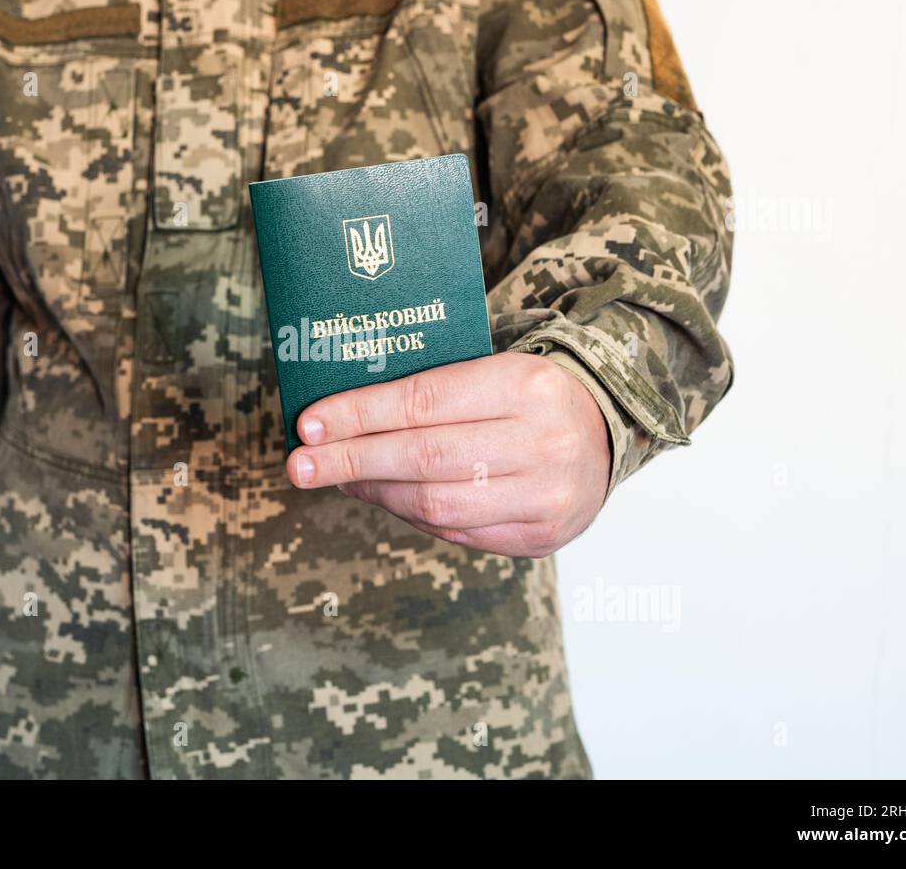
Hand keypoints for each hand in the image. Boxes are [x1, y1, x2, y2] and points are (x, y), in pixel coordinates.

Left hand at [286, 352, 610, 556]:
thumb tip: (342, 418)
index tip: (310, 424)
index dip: (360, 414)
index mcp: (524, 385)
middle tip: (300, 466)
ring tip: (338, 479)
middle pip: (424, 457)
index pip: (425, 400)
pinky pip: (457, 531)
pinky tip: (383, 498)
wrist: (606, 433)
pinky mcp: (539, 536)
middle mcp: (541, 442)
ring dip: (375, 493)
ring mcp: (544, 496)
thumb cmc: (530, 395)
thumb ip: (431, 389)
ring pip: (436, 503)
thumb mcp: (494, 370)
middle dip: (352, 462)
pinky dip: (411, 515)